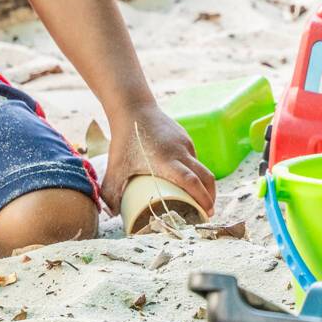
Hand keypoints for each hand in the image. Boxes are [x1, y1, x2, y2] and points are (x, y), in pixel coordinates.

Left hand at [100, 104, 214, 215]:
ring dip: (204, 183)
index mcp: (167, 161)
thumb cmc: (124, 138)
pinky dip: (196, 171)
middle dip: (210, 195)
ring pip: (201, 166)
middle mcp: (181, 152)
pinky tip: (188, 178)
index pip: (191, 182)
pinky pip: (194, 157)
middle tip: (208, 212)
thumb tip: (111, 214)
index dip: (202, 198)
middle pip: (205, 176)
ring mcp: (185, 143)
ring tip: (199, 198)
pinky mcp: (185, 137)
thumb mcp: (115, 168)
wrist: (133, 107)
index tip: (207, 212)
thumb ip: (111, 192)